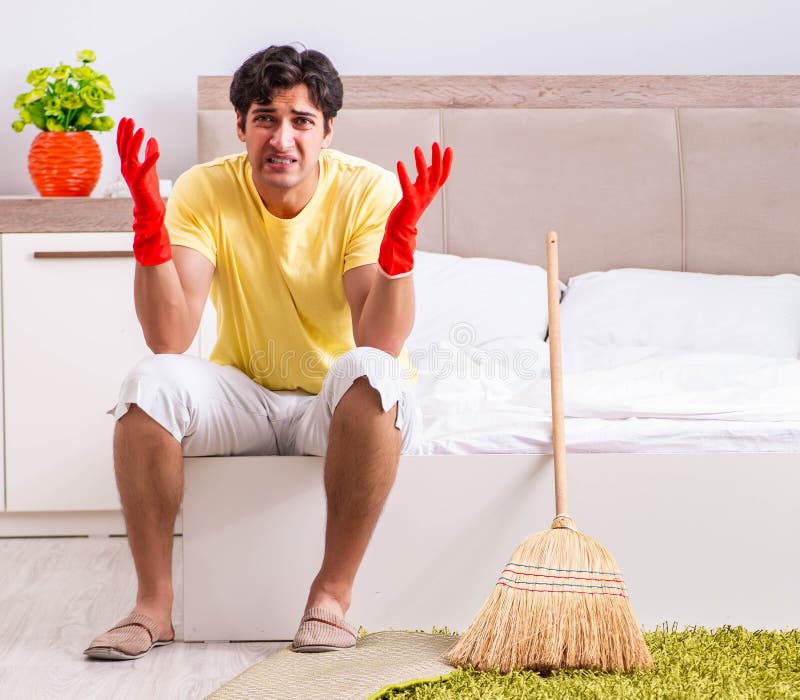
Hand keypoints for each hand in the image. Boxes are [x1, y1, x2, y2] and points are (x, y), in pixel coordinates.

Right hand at [116, 116, 171, 265]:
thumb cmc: (149, 192)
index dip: (124, 132)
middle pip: (123, 148)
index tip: (126, 119)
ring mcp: (132, 178)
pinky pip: (145, 169)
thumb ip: (150, 154)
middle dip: (125, 133)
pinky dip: (150, 158)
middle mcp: (127, 171)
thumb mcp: (151, 169)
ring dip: (135, 142)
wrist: (150, 212)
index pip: (124, 146)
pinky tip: (155, 148)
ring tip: (140, 129)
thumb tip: (152, 139)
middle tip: (128, 119)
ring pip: (130, 156)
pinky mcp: (141, 184)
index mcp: (128, 167)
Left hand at [378, 142, 452, 277]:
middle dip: (437, 158)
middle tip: (436, 144)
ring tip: (417, 148)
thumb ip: (424, 180)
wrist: (400, 230)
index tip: (449, 149)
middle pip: (437, 174)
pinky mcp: (409, 201)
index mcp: (431, 192)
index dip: (447, 163)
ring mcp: (420, 198)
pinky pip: (407, 185)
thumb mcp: (419, 192)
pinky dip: (404, 174)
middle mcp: (428, 194)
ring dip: (421, 162)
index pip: (443, 175)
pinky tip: (400, 163)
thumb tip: (428, 166)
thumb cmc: (408, 210)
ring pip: (424, 177)